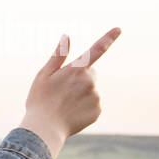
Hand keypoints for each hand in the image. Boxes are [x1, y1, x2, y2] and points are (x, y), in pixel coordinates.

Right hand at [18, 27, 120, 157]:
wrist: (44, 129)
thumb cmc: (40, 100)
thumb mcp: (44, 75)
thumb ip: (58, 55)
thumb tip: (66, 36)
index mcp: (76, 70)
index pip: (96, 50)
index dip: (108, 38)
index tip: (119, 29)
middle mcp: (89, 81)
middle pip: (90, 74)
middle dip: (80, 78)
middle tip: (62, 91)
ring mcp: (95, 96)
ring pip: (91, 90)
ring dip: (81, 94)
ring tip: (64, 105)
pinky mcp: (97, 111)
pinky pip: (93, 105)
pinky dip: (84, 108)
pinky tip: (71, 114)